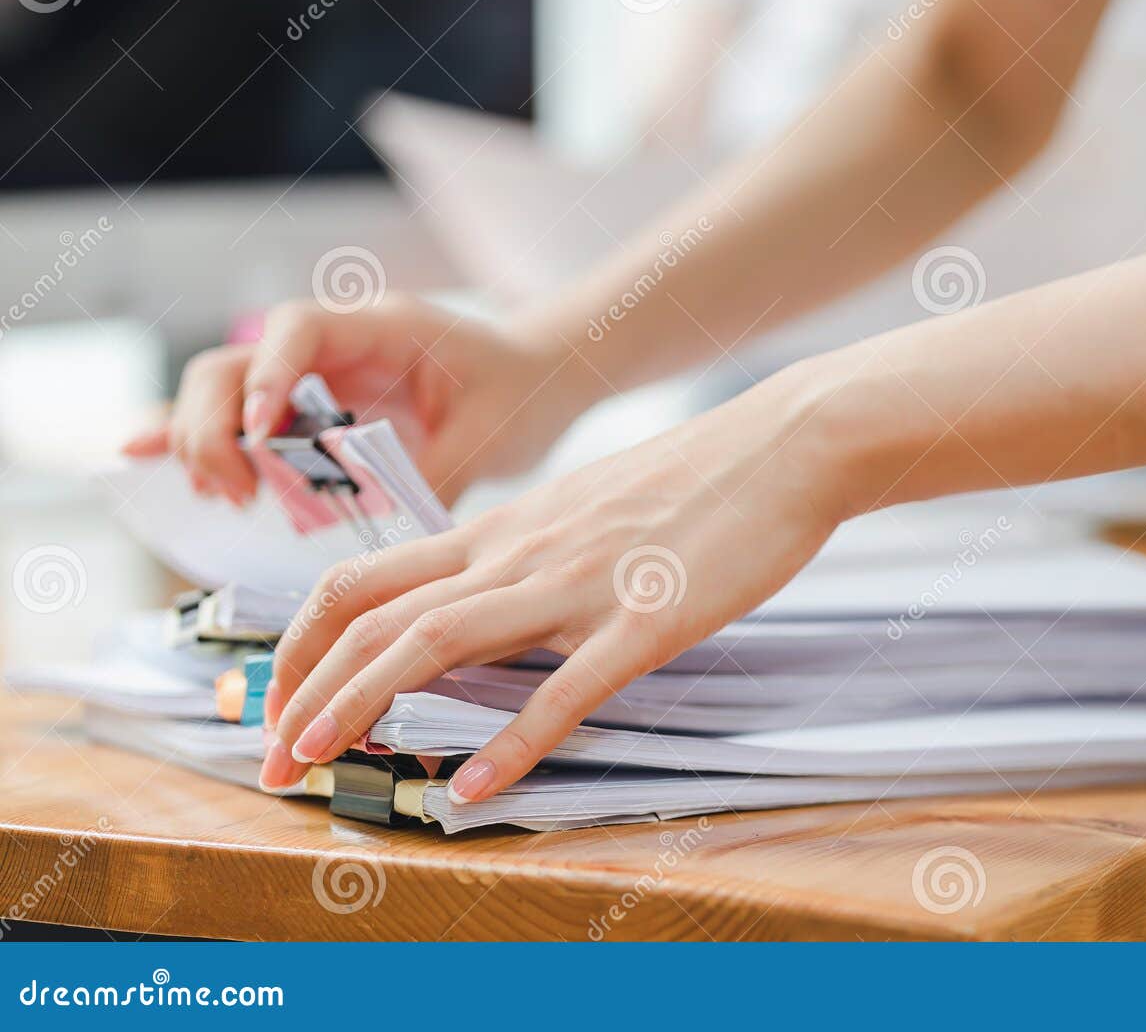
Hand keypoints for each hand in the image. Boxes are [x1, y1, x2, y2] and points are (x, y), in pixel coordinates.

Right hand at [121, 295, 593, 506]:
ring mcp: (313, 377)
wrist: (540, 380)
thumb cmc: (521, 393)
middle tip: (238, 491)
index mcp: (381, 327)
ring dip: (205, 442)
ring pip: (222, 391)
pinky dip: (195, 438)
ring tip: (228, 498)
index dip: (267, 377)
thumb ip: (434, 473)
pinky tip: (143, 460)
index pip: (297, 330)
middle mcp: (333, 345)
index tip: (261, 435)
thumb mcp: (491, 434)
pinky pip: (238, 417)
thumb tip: (375, 527)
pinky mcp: (308, 412)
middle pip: (235, 362)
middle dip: (216, 425)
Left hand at [257, 365, 851, 800]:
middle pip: (372, 614)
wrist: (782, 445)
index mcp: (502, 530)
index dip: (300, 642)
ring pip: (436, 641)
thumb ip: (525, 555)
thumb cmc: (693, 481)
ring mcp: (576, 585)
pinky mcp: (642, 621)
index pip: (363, 578)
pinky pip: (561, 691)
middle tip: (270, 760)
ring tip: (315, 767)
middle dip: (301, 690)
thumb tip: (484, 605)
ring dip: (360, 707)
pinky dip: (508, 746)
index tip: (275, 699)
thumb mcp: (583, 509)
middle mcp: (517, 554)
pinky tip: (471, 793)